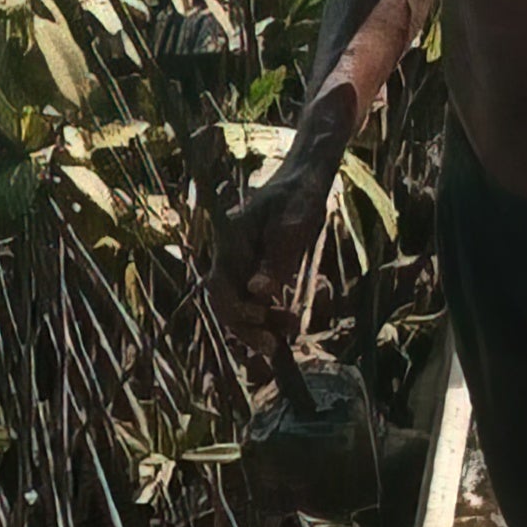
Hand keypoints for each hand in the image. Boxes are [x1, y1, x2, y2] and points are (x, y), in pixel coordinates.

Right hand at [213, 158, 331, 333]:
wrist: (306, 178)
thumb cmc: (299, 195)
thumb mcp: (293, 225)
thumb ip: (277, 259)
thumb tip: (257, 293)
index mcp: (230, 241)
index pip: (220, 287)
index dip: (236, 311)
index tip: (262, 323)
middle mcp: (229, 254)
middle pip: (225, 301)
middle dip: (246, 328)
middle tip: (273, 348)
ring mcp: (240, 261)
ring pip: (239, 303)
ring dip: (259, 324)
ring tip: (289, 333)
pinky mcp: (255, 266)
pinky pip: (253, 297)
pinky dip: (267, 313)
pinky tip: (287, 321)